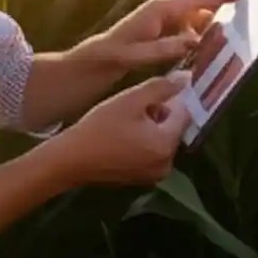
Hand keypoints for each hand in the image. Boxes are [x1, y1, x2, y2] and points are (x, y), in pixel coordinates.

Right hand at [50, 74, 193, 187]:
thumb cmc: (100, 127)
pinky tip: (122, 132)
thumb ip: (161, 87)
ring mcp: (153, 174)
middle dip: (160, 111)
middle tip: (135, 101)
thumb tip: (186, 79)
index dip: (176, 95)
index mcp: (167, 145)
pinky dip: (142, 140)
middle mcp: (167, 164)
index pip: (185, 113)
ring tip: (126, 115)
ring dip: (150, 125)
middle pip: (173, 127)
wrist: (71, 160)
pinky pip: (150, 152)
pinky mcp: (140, 178)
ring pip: (160, 139)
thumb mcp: (130, 100)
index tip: (164, 83)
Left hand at [76, 0, 242, 78]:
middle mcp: (164, 11)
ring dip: (208, 32)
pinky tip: (206, 54)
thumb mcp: (139, 54)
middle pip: (198, 10)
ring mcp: (165, 21)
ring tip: (227, 43)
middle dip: (218, 16)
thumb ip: (165, 48)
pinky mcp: (164, 32)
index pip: (194, 0)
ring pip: (194, 23)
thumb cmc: (116, 54)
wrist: (99, 58)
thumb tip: (194, 42)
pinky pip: (187, 34)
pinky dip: (197, 41)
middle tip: (241, 25)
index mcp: (159, 9)